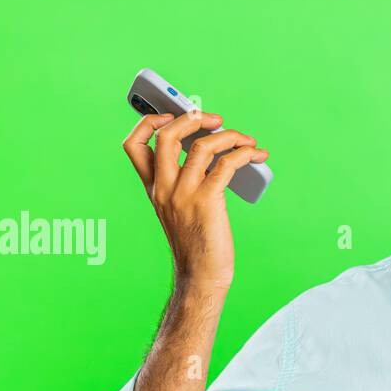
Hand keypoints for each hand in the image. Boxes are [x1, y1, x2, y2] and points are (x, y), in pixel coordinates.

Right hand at [122, 111, 268, 289]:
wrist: (201, 276)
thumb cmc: (197, 243)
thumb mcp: (178, 210)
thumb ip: (184, 182)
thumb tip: (209, 151)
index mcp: (154, 188)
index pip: (134, 145)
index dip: (149, 122)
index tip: (172, 115)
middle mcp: (164, 188)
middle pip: (166, 134)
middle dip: (193, 117)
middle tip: (216, 120)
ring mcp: (184, 194)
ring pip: (202, 145)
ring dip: (230, 135)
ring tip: (248, 141)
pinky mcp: (207, 202)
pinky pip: (226, 164)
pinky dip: (244, 153)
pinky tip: (256, 155)